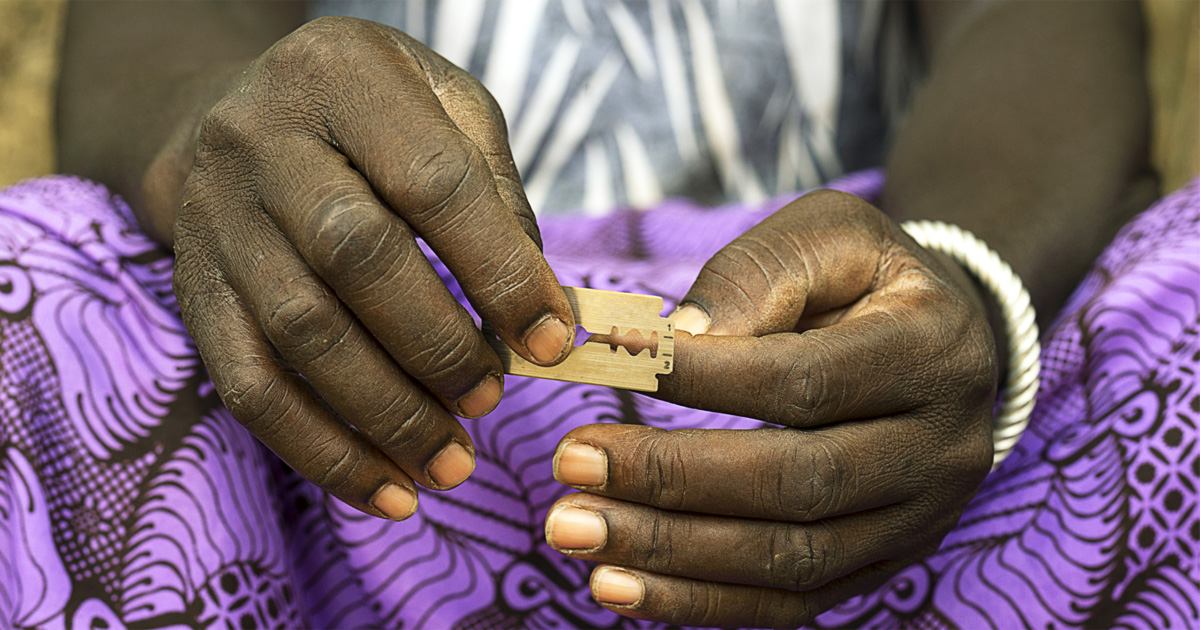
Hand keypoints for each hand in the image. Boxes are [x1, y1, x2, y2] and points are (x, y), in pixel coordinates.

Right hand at [170, 17, 575, 519]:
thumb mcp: (444, 108)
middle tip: (493, 400)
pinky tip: (386, 491)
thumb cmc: (371, 117)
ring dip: (386, 414)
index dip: (499, 269)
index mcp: (344, 76)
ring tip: (451, 463)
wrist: (237, 115)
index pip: (432, 181)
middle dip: (437, 344)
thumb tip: (546, 311)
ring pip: (300, 332)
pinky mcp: (195, 291)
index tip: (552, 339)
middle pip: (354, 255)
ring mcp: (218, 219)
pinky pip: (249, 386)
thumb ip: (497, 194)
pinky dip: (322, 452)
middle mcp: (264, 141)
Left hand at [544, 190, 995, 626]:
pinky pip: (793, 602)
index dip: (700, 377)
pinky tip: (619, 587)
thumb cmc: (866, 277)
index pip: (803, 379)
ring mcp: (920, 519)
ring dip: (671, 553)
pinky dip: (701, 601)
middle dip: (671, 478)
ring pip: (790, 558)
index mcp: (931, 350)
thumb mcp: (826, 235)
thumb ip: (755, 276)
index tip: (604, 358)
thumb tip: (677, 339)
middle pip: (797, 482)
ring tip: (574, 530)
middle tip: (569, 463)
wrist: (946, 344)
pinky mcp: (886, 564)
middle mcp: (941, 447)